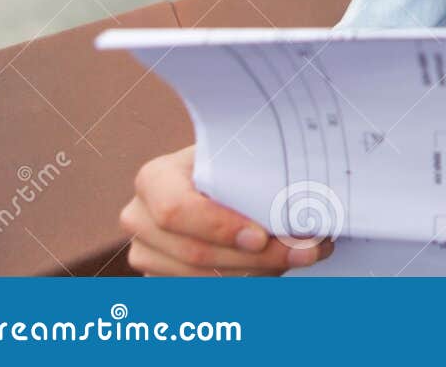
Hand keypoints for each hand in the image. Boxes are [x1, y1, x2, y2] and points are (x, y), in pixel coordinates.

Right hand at [120, 145, 333, 275]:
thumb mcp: (235, 153)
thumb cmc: (228, 161)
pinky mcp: (160, 280)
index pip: (176, 210)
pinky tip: (281, 267)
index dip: (219, 228)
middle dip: (257, 258)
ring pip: (203, 280)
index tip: (261, 237)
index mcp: (154, 179)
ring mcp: (147, 254)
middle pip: (196, 253)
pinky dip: (249, 282)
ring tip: (304, 256)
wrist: (211, 177)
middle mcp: (140, 219)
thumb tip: (303, 198)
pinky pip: (205, 292)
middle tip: (305, 251)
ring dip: (260, 273)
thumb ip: (255, 169)